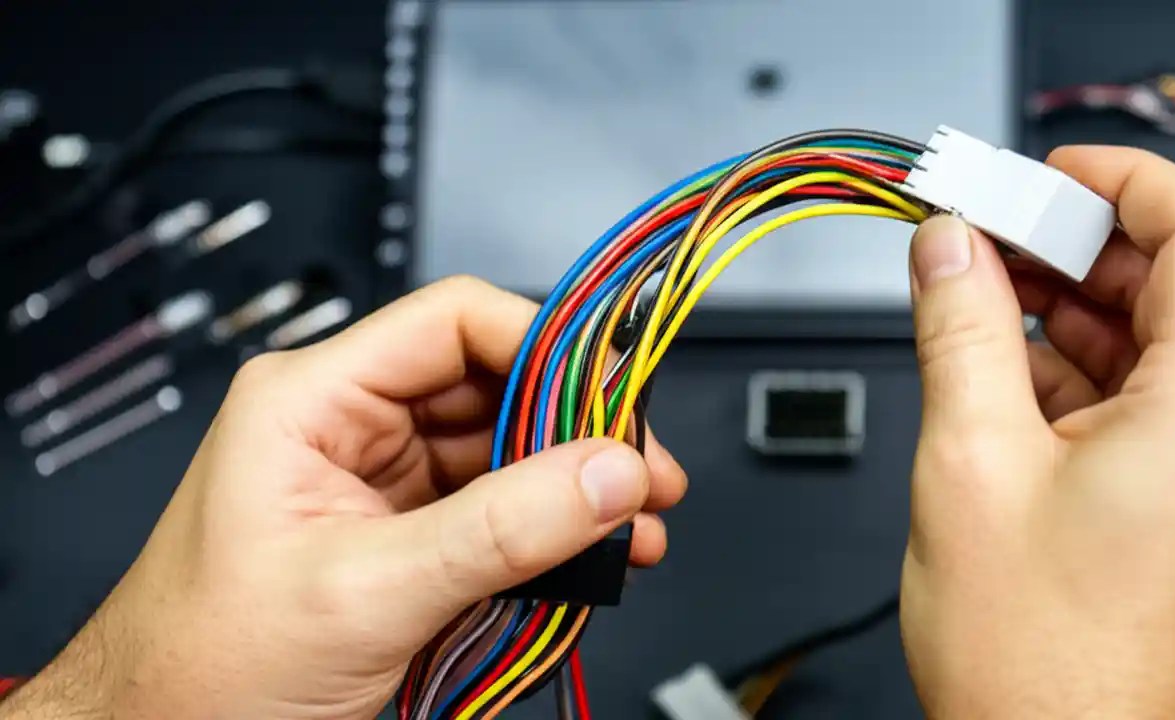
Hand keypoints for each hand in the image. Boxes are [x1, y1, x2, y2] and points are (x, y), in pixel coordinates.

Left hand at [2, 276, 685, 719]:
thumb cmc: (204, 666)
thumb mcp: (367, 590)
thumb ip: (499, 530)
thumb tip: (606, 474)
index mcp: (312, 399)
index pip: (454, 322)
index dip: (546, 345)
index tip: (613, 395)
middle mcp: (351, 427)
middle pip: (495, 389)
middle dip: (576, 434)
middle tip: (641, 476)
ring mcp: (381, 486)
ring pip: (505, 457)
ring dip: (572, 495)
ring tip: (629, 533)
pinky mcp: (405, 539)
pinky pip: (496, 517)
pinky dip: (547, 542)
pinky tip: (584, 565)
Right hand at [901, 148, 1174, 717]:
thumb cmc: (1038, 659)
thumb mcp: (970, 458)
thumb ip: (959, 328)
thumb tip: (946, 247)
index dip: (1115, 178)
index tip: (1040, 171)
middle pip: (1169, 279)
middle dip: (1069, 242)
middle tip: (977, 231)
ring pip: (1146, 339)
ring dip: (1060, 306)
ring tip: (968, 295)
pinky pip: (1134, 398)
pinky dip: (1066, 368)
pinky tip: (992, 363)